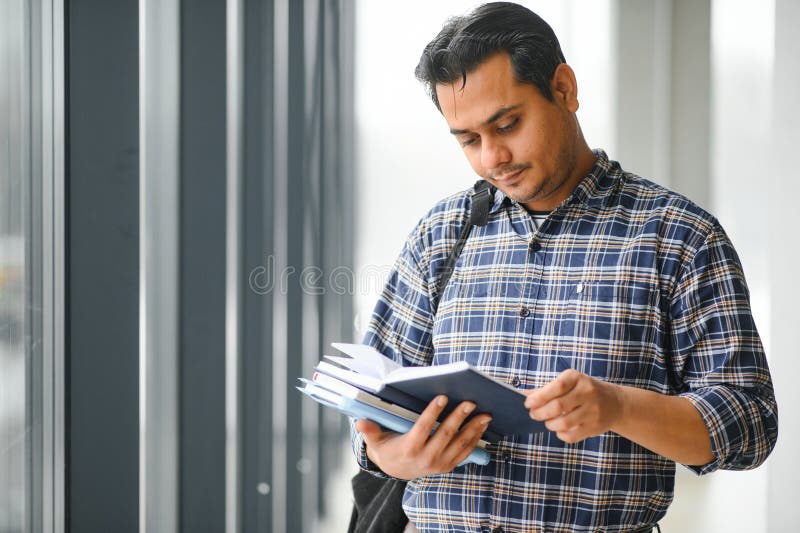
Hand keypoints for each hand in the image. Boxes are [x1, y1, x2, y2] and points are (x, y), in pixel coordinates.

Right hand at [355, 395, 491, 479]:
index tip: (442, 397)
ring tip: (485, 414)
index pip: (423, 428)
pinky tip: (483, 426)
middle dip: (459, 417)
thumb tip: (360, 422)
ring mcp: (439, 464)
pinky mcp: (448, 466)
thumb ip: (370, 430)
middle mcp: (426, 458)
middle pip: (446, 434)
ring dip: (474, 428)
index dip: (433, 412)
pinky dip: (476, 439)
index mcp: (409, 449)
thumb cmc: (387, 448)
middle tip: (470, 402)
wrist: (397, 471)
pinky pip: (465, 452)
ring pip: (460, 444)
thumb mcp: (376, 441)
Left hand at [524, 369, 622, 443]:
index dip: (539, 397)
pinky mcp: (595, 427)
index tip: (528, 403)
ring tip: (547, 422)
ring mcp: (593, 410)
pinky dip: (560, 434)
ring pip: (563, 423)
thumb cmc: (583, 391)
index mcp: (577, 378)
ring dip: (549, 424)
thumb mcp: (568, 383)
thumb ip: (546, 389)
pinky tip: (559, 429)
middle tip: (534, 415)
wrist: (615, 403)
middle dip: (540, 413)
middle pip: (558, 406)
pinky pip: (571, 436)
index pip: (556, 387)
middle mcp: (588, 392)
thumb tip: (524, 395)